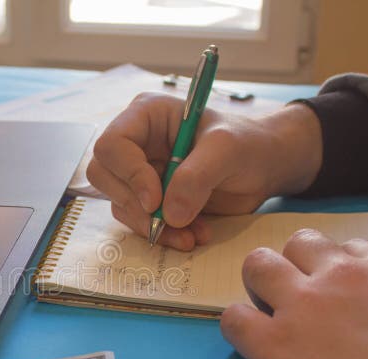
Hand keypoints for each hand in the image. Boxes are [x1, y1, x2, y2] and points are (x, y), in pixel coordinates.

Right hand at [87, 92, 322, 249]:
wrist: (263, 168)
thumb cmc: (247, 144)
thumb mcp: (227, 150)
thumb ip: (197, 176)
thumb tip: (169, 214)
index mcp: (146, 116)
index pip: (112, 144)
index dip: (128, 174)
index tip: (155, 199)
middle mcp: (136, 143)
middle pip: (104, 176)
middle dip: (134, 205)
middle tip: (165, 221)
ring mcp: (139, 173)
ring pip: (120, 204)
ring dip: (152, 226)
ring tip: (191, 234)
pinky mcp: (149, 199)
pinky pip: (139, 221)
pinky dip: (163, 234)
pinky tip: (193, 234)